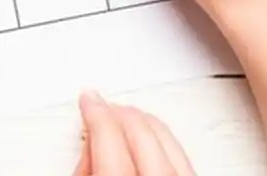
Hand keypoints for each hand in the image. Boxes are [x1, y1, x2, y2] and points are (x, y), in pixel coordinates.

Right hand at [72, 91, 194, 175]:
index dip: (95, 110)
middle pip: (141, 131)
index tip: (88, 99)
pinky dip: (164, 139)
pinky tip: (152, 138)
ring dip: (144, 122)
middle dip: (118, 113)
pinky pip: (182, 155)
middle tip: (102, 108)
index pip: (109, 133)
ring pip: (167, 137)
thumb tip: (90, 145)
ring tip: (125, 118)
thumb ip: (85, 167)